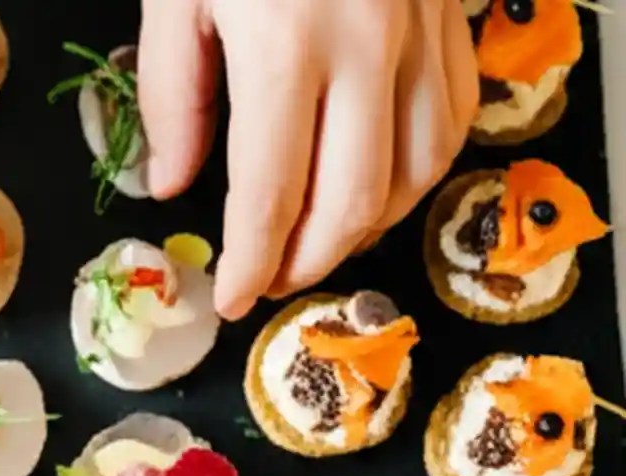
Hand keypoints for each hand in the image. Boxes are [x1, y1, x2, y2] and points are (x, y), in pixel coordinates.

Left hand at [137, 0, 478, 318]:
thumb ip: (171, 95)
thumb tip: (172, 186)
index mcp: (284, 46)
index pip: (271, 194)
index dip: (252, 264)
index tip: (233, 298)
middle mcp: (366, 48)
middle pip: (352, 203)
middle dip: (309, 264)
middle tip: (272, 281)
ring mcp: (421, 32)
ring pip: (417, 172)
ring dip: (367, 228)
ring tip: (319, 244)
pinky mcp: (451, 17)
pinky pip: (453, 119)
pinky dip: (418, 173)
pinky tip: (377, 186)